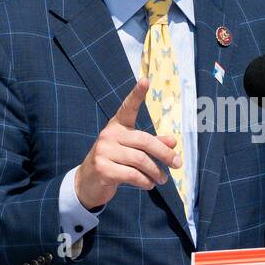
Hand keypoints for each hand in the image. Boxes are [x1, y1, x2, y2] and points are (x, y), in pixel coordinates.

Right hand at [74, 78, 180, 210]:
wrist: (88, 182)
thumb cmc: (114, 162)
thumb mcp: (132, 150)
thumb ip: (152, 144)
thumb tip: (173, 141)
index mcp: (117, 125)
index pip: (128, 108)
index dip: (137, 94)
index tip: (145, 80)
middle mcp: (109, 134)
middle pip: (144, 141)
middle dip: (164, 154)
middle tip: (177, 164)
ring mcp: (104, 151)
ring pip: (140, 160)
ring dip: (156, 172)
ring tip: (162, 179)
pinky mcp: (102, 169)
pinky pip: (132, 175)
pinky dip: (145, 181)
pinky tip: (148, 184)